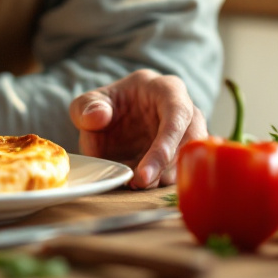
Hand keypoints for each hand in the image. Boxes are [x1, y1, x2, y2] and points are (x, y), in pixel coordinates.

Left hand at [68, 69, 207, 188]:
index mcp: (167, 90)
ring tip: (136, 186)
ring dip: (165, 178)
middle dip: (165, 168)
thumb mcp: (89, 102)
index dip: (164, 145)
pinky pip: (181, 172)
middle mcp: (186, 112)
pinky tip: (142, 187)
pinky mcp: (182, 157)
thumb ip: (87, 107)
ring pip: (188, 160)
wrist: (109, 121)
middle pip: (189, 142)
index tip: (143, 172)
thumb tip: (98, 117)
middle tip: (139, 184)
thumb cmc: (105, 105)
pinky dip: (163, 183)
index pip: (177, 113)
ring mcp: (187, 136)